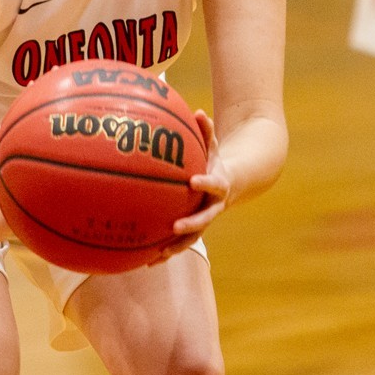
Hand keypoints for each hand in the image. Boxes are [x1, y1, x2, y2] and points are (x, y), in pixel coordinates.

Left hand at [151, 110, 229, 263]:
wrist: (230, 184)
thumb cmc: (214, 161)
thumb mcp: (214, 146)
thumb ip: (207, 131)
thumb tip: (198, 112)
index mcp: (219, 187)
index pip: (215, 185)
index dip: (206, 183)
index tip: (193, 180)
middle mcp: (212, 207)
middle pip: (204, 220)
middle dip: (191, 224)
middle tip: (175, 226)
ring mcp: (203, 221)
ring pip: (192, 239)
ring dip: (177, 246)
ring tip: (159, 253)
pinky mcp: (193, 230)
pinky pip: (178, 243)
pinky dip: (163, 253)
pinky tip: (144, 262)